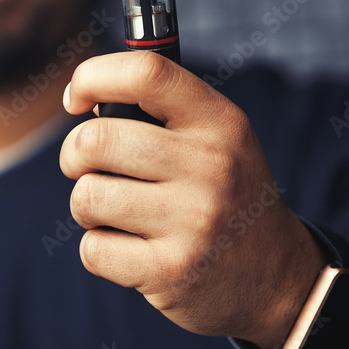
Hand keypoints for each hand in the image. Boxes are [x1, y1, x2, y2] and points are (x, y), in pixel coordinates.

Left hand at [59, 51, 325, 348]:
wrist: (274, 274)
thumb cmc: (224, 192)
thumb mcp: (217, 137)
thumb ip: (160, 110)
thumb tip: (83, 96)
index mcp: (219, 122)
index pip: (146, 73)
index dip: (93, 76)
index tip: (75, 99)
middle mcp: (211, 167)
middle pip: (96, 140)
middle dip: (74, 155)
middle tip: (84, 166)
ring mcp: (193, 222)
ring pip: (87, 196)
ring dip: (86, 205)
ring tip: (113, 211)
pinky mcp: (171, 271)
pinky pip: (93, 248)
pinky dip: (98, 248)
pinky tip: (129, 248)